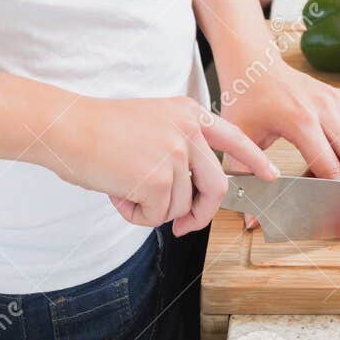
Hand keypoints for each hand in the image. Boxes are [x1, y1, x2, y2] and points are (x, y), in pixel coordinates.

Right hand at [49, 94, 278, 235]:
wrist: (68, 127)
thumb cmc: (100, 130)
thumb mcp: (152, 125)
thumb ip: (178, 150)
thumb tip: (192, 198)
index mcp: (189, 112)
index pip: (234, 137)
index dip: (254, 159)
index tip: (271, 175)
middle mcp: (188, 130)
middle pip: (216, 186)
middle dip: (201, 214)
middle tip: (182, 226)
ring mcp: (175, 153)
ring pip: (181, 206)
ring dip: (153, 210)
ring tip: (124, 188)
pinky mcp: (158, 178)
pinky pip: (157, 216)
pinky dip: (136, 215)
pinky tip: (116, 193)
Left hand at [221, 56, 339, 181]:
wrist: (251, 62)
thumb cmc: (243, 99)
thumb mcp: (239, 140)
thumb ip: (245, 179)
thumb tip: (251, 219)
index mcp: (300, 122)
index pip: (329, 166)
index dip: (337, 193)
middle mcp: (323, 109)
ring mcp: (334, 98)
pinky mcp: (338, 93)